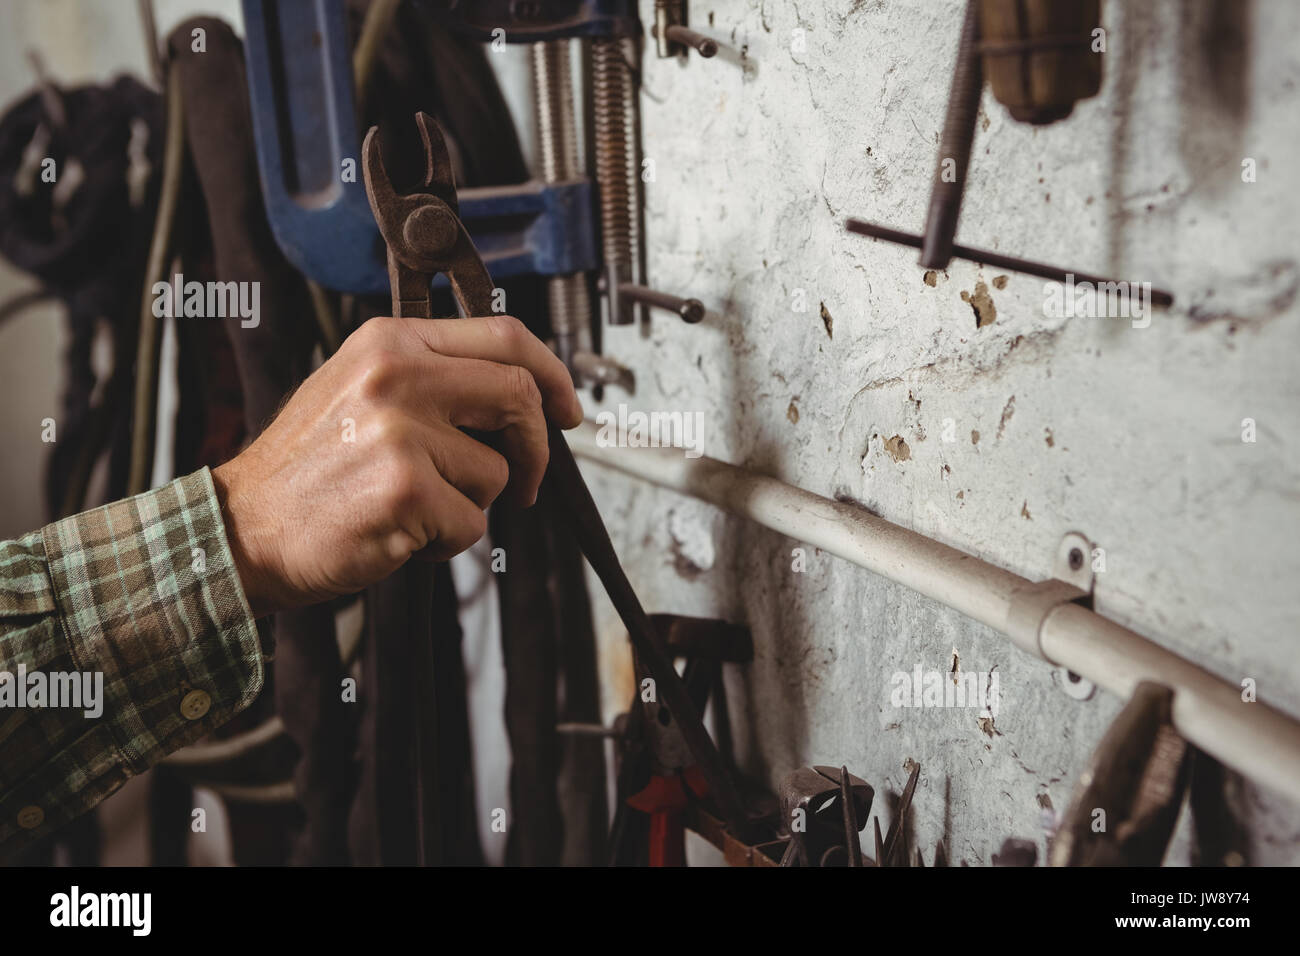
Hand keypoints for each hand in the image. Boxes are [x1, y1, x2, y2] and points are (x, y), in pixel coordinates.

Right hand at [211, 315, 582, 617]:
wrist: (242, 529)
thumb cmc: (305, 471)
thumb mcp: (357, 389)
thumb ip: (432, 377)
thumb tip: (516, 393)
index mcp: (390, 342)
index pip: (504, 335)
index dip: (552, 374)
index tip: (567, 408)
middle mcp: (396, 377)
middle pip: (517, 397)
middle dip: (534, 447)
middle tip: (526, 479)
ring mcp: (401, 433)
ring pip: (496, 472)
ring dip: (468, 503)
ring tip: (411, 505)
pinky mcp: (405, 492)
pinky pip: (470, 524)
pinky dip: (445, 542)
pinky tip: (399, 532)